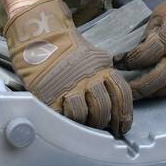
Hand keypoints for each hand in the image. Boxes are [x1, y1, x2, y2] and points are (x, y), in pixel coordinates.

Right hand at [4, 0, 133, 136]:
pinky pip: (65, 116)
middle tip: (103, 126)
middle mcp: (89, 79)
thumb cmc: (67, 49)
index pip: (121, 94)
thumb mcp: (95, 57)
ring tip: (85, 122)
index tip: (123, 126)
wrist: (40, 39)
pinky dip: (69, 120)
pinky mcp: (51, 97)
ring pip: (86, 115)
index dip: (125, 114)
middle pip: (104, 108)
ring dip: (87, 122)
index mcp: (103, 69)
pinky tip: (70, 118)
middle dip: (105, 121)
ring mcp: (69, 88)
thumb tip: (117, 100)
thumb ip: (106, 76)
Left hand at [118, 0, 165, 99]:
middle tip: (125, 89)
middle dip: (138, 86)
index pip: (142, 57)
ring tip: (139, 93)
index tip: (117, 62)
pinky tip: (158, 90)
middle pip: (157, 78)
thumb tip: (136, 53)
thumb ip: (148, 36)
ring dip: (153, 92)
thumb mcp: (160, 15)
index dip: (127, 61)